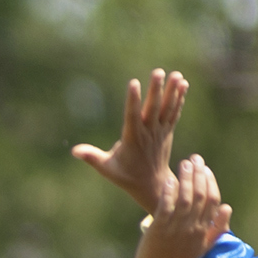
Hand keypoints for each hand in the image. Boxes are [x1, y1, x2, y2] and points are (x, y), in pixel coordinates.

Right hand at [71, 69, 189, 212]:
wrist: (152, 185)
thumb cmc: (126, 176)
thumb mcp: (107, 169)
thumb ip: (92, 158)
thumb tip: (74, 151)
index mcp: (133, 139)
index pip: (132, 116)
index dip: (133, 100)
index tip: (134, 84)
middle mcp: (149, 133)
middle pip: (153, 108)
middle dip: (156, 90)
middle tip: (158, 72)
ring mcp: (160, 132)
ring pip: (167, 109)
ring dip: (172, 91)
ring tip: (177, 75)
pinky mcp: (168, 132)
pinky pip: (175, 113)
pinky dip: (179, 99)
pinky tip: (183, 84)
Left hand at [135, 155, 230, 257]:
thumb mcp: (203, 246)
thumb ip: (217, 227)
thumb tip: (227, 207)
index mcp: (203, 230)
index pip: (213, 201)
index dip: (210, 183)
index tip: (206, 169)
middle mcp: (192, 227)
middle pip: (201, 196)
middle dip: (199, 175)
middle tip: (195, 159)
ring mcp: (176, 228)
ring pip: (186, 199)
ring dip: (186, 179)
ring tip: (185, 163)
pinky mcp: (160, 229)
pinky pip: (166, 207)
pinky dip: (169, 193)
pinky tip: (169, 180)